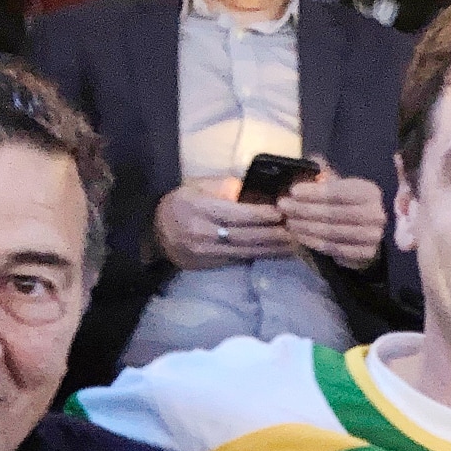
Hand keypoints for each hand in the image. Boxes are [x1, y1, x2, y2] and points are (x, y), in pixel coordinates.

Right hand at [153, 178, 290, 270]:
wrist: (155, 231)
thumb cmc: (181, 202)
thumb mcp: (197, 186)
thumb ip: (225, 187)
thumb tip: (254, 188)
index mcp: (198, 208)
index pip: (234, 214)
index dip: (259, 215)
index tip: (280, 212)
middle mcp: (201, 232)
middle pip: (243, 236)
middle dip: (272, 234)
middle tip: (294, 229)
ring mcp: (205, 252)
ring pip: (244, 251)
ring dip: (271, 248)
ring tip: (293, 243)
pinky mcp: (209, 264)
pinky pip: (238, 259)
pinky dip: (259, 255)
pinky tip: (276, 252)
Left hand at [278, 169, 386, 270]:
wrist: (366, 232)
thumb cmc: (347, 204)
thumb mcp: (339, 186)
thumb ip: (325, 174)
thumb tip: (310, 160)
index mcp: (370, 192)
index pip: (339, 192)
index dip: (314, 192)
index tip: (293, 191)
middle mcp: (376, 214)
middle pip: (334, 213)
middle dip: (305, 210)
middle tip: (283, 207)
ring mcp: (373, 236)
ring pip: (333, 233)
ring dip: (306, 227)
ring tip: (289, 222)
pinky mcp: (366, 254)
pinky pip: (335, 249)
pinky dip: (315, 243)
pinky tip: (300, 237)